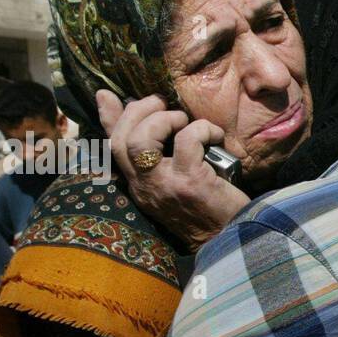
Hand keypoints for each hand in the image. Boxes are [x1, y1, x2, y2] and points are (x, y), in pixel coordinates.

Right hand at [97, 90, 249, 249]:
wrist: (231, 240)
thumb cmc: (206, 210)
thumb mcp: (175, 184)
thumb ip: (161, 159)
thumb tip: (156, 131)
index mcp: (139, 186)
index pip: (112, 149)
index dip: (107, 118)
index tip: (106, 95)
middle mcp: (145, 187)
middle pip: (120, 140)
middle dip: (137, 112)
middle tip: (161, 103)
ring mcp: (165, 185)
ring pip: (140, 140)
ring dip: (162, 119)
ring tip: (183, 120)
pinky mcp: (190, 182)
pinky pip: (187, 141)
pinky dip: (201, 129)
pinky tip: (215, 135)